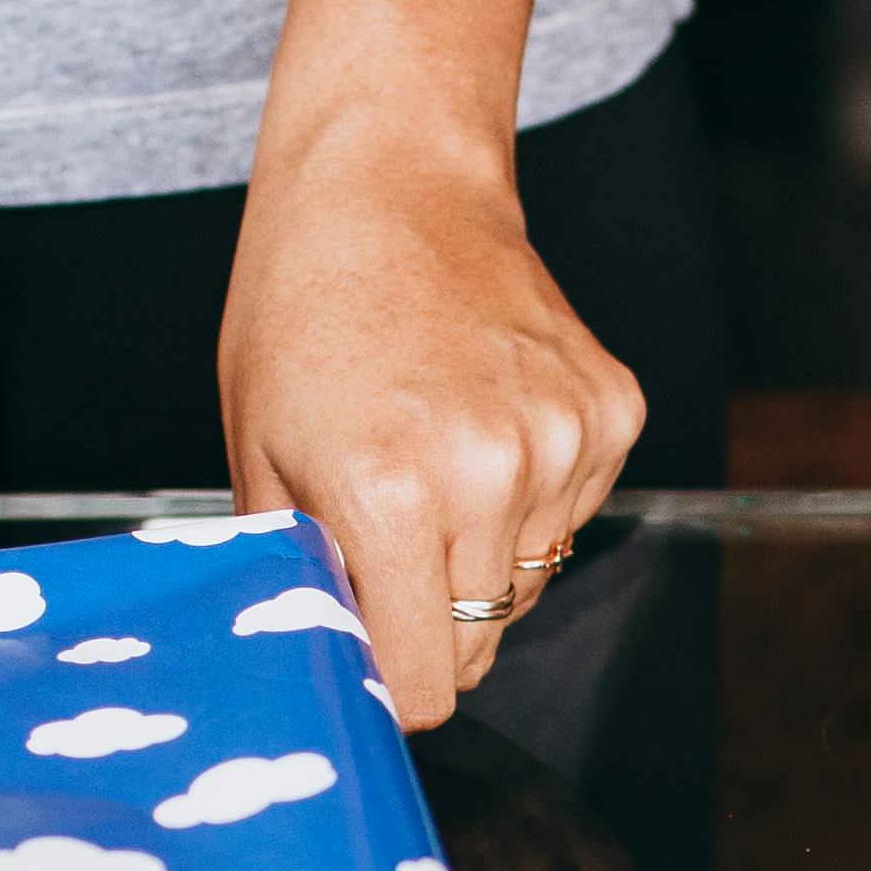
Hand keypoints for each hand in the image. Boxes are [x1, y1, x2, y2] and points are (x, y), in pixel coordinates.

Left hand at [219, 128, 643, 727]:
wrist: (391, 184)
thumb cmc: (303, 310)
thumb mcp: (259, 453)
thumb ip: (302, 575)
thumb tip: (334, 675)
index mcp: (389, 495)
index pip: (422, 683)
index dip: (387, 685)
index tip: (365, 657)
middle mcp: (491, 475)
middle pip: (478, 645)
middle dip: (426, 619)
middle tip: (383, 542)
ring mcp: (563, 440)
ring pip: (525, 583)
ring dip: (477, 553)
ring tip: (431, 459)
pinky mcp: (611, 410)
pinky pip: (570, 516)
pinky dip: (529, 496)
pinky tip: (483, 422)